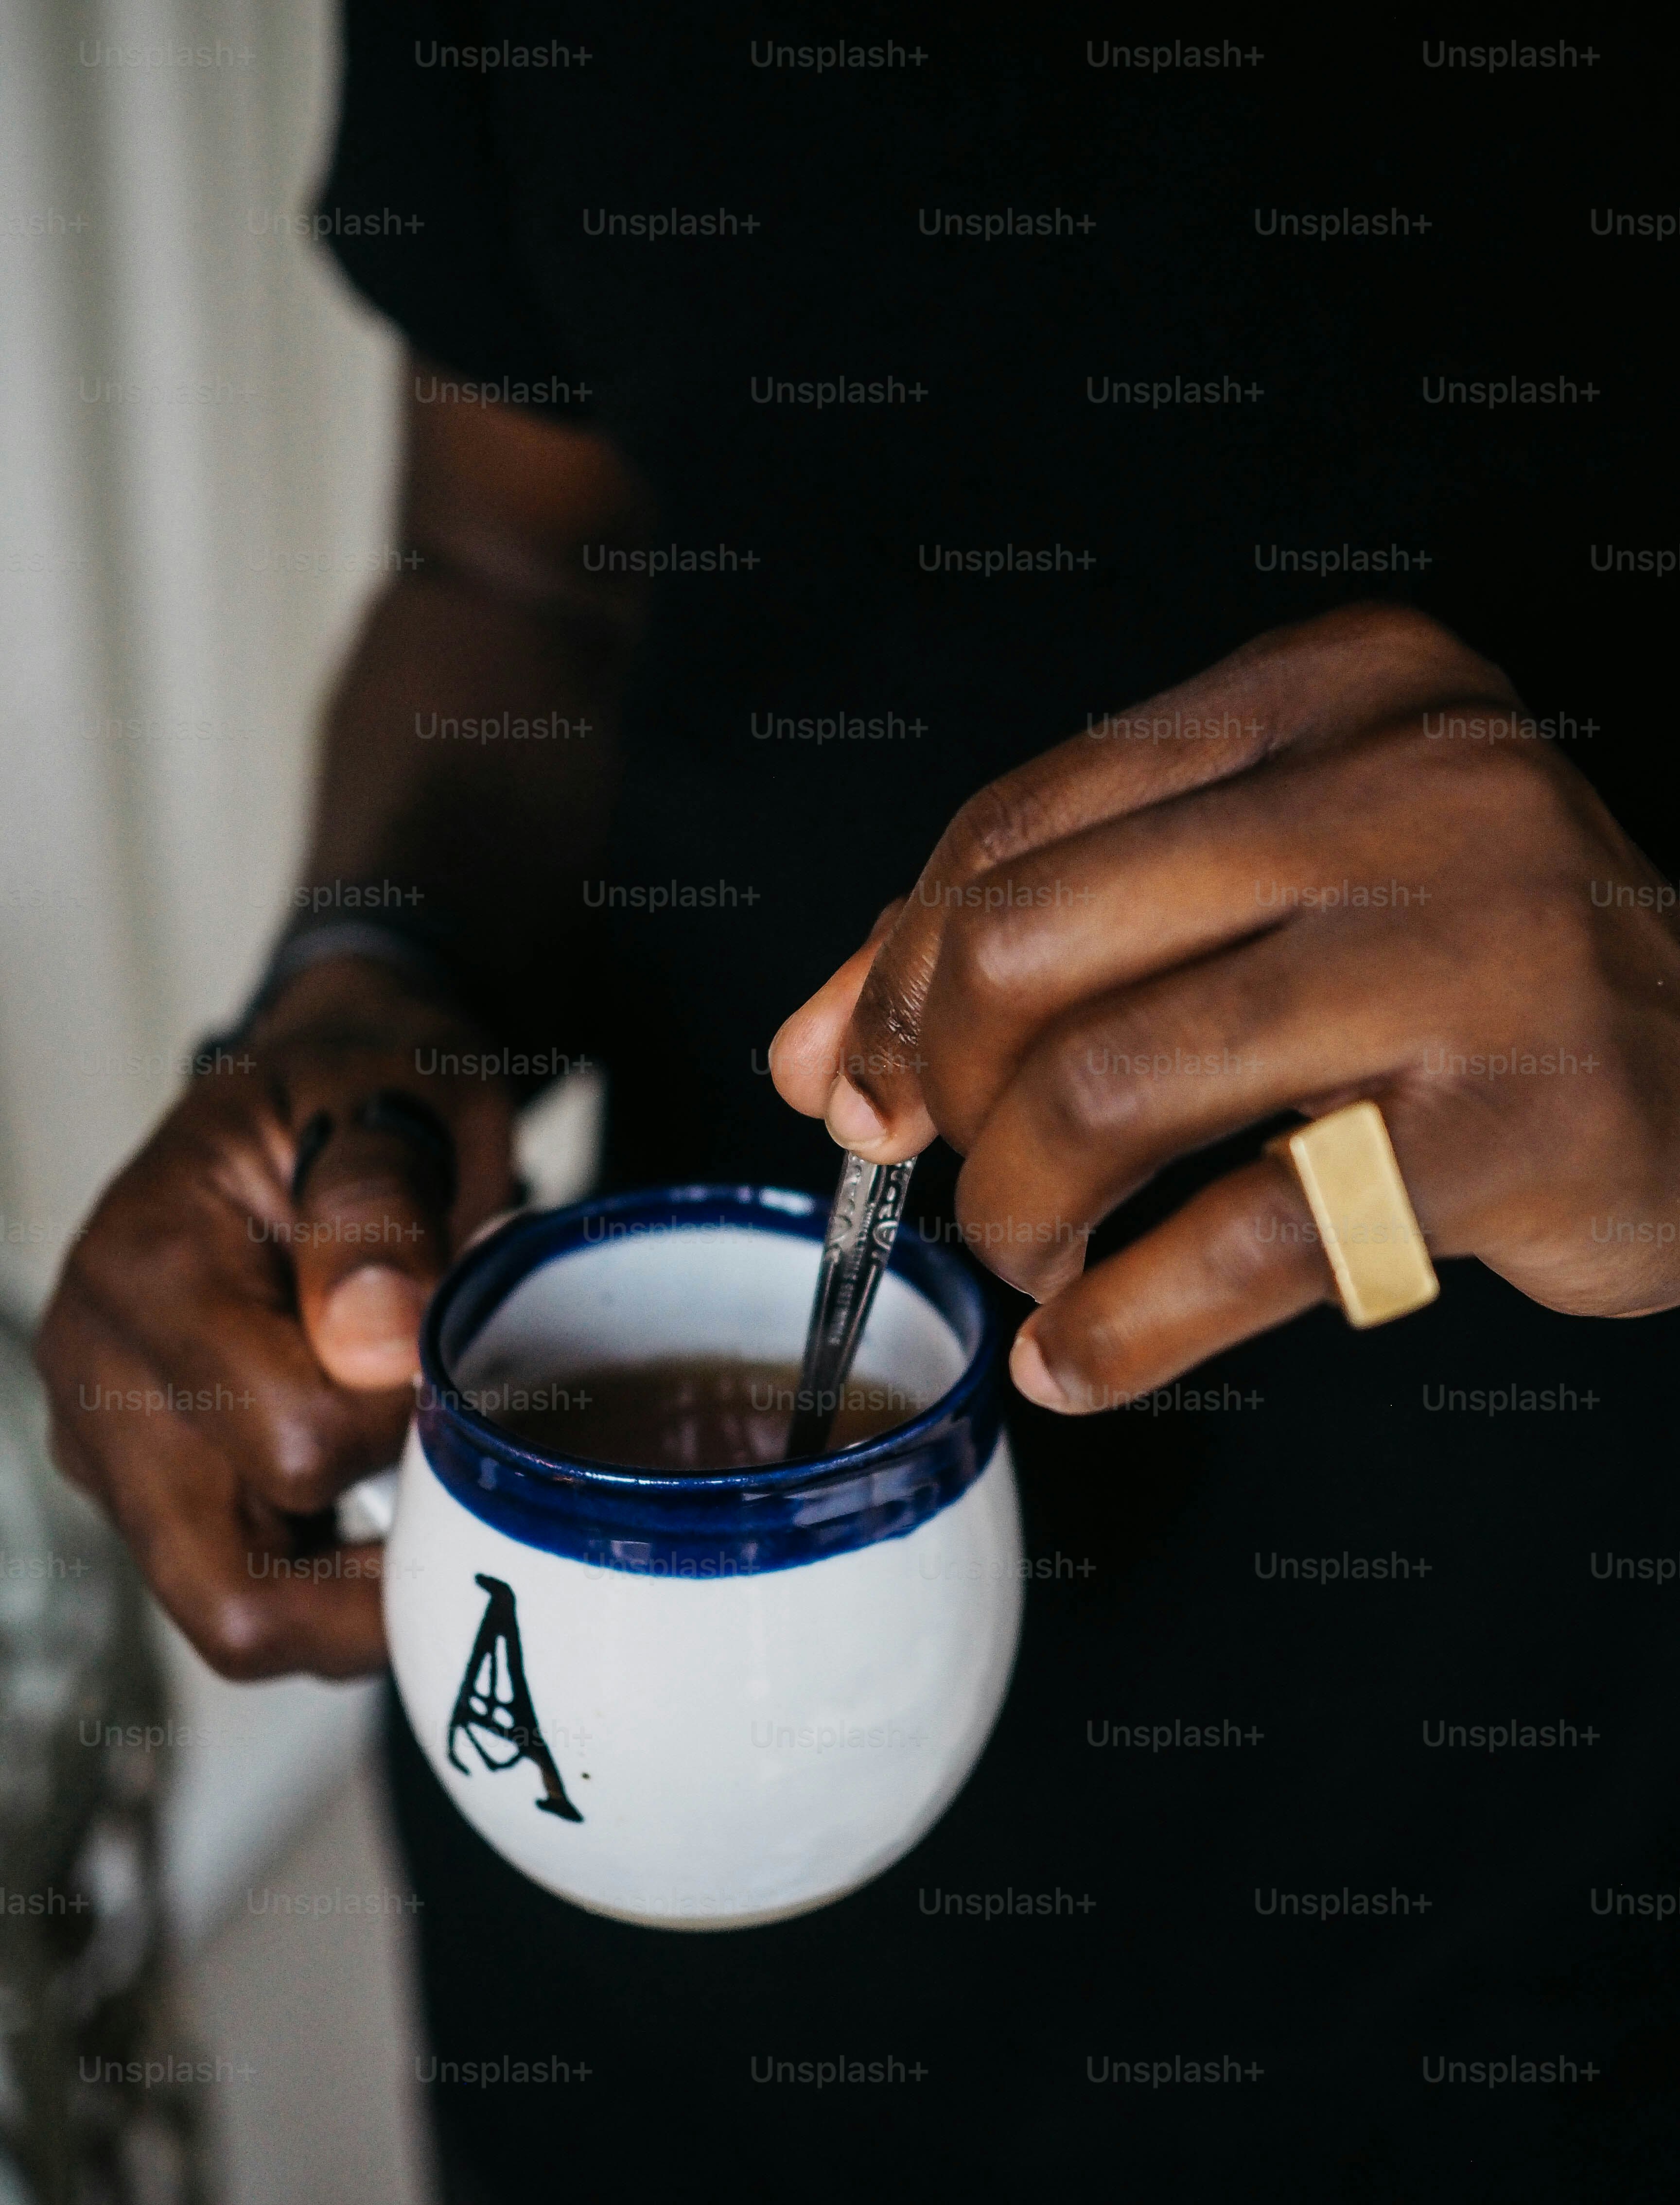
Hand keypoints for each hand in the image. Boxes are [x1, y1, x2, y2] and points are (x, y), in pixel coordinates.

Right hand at [34, 960, 514, 1675]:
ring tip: (435, 1495)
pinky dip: (331, 1575)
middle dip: (371, 1589)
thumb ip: (381, 1208)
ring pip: (232, 1614)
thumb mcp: (398, 1103)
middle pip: (228, 1591)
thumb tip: (380, 1333)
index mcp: (148, 1273)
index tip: (465, 1364)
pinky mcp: (146, 1483)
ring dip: (354, 1591)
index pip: (293, 1441)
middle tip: (474, 1516)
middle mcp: (100, 1377)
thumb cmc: (369, 1094)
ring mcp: (112, 1444)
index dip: (409, 1430)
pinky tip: (391, 1497)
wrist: (324, 1092)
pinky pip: (242, 1586)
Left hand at [771, 605, 1679, 1411]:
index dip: (893, 970)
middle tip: (949, 1168)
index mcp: (1326, 693)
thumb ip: (1034, 945)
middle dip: (941, 1088)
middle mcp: (1401, 784)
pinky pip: (1245, 1237)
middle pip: (1028, 941)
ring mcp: (1469, 945)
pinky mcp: (1513, 1121)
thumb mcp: (1257, 901)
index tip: (859, 1080)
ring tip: (1034, 1257)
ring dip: (1022, 1211)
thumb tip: (817, 1059)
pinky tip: (1083, 1358)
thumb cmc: (1460, 979)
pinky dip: (1122, 1326)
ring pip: (1110, 1089)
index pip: (1016, 820)